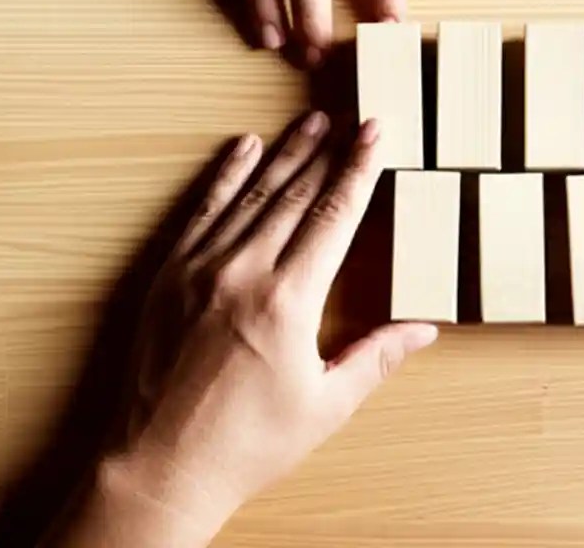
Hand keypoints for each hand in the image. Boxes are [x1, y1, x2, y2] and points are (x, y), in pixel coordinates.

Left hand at [56, 114, 436, 546]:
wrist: (160, 468)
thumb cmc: (246, 445)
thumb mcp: (326, 405)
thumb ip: (376, 357)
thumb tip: (424, 328)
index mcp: (288, 301)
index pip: (335, 216)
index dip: (359, 170)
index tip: (375, 134)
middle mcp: (243, 272)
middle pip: (295, 195)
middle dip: (328, 152)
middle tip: (351, 116)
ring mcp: (199, 270)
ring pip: (250, 195)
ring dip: (283, 155)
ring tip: (308, 123)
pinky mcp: (167, 278)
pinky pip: (201, 212)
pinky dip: (223, 177)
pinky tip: (242, 149)